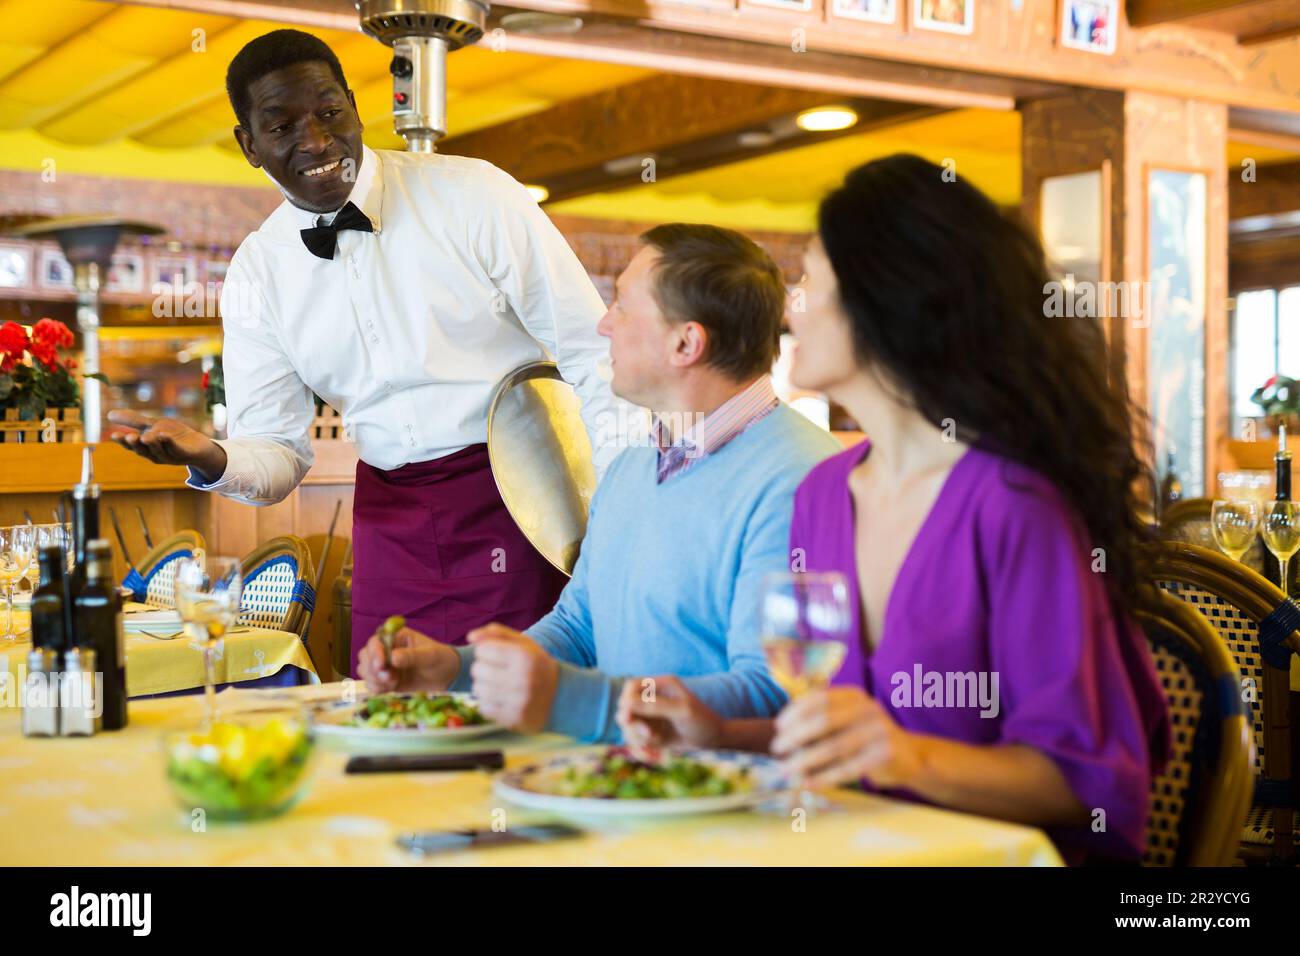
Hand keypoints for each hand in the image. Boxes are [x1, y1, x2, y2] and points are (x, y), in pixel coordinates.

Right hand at [107, 409, 226, 477]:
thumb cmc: (173, 436)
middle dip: (136, 445)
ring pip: (159, 451)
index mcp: (147, 448)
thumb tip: (109, 415)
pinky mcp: (184, 454)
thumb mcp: (152, 426)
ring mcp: (170, 456)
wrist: (199, 445)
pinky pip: (176, 449)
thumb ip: (133, 421)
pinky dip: (170, 443)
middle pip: (143, 451)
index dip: (123, 442)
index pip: (132, 446)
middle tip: (130, 437)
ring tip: (146, 435)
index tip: (114, 435)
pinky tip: (164, 435)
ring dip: (152, 443)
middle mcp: (156, 455)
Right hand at [357, 626, 459, 693]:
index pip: (376, 641)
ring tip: (393, 683)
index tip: (381, 664)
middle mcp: (386, 649)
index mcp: (396, 637)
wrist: (446, 676)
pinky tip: (391, 688)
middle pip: (365, 656)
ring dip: (374, 679)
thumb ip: (412, 656)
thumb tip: (393, 658)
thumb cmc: (440, 658)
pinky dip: (377, 688)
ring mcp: (384, 665)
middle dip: (373, 669)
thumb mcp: (429, 655)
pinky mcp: (385, 680)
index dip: (374, 652)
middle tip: (389, 677)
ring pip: (364, 670)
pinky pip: (370, 684)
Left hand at [466, 624, 557, 733]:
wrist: (561, 697)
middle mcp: (522, 679)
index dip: (486, 652)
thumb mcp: (524, 644)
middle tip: (497, 672)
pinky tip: (501, 699)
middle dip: (483, 669)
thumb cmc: (537, 665)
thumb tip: (469, 637)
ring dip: (484, 686)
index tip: (497, 657)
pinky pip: (484, 708)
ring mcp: (518, 701)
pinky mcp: (513, 719)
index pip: (482, 650)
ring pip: (477, 690)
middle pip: (477, 670)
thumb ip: (497, 633)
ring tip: (498, 685)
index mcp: (524, 656)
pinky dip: (488, 703)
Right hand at [615, 675, 723, 749]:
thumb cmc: (702, 721)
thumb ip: (655, 706)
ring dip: (636, 739)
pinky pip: (634, 739)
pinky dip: (640, 748)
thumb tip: (626, 704)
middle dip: (632, 724)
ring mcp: (650, 716)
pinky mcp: (650, 732)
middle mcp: (652, 698)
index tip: (629, 718)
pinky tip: (654, 755)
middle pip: (625, 707)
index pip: (631, 687)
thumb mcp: (681, 711)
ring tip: (655, 745)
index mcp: (661, 685)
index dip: (626, 701)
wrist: (713, 741)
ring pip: (627, 726)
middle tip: (648, 736)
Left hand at [771, 687, 923, 789]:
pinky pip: (848, 768)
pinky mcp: (884, 755)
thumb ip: (823, 719)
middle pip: (823, 721)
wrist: (910, 755)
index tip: (778, 726)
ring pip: (833, 747)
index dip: (795, 712)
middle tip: (777, 749)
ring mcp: (878, 731)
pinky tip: (808, 783)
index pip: (819, 698)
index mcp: (855, 696)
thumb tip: (784, 733)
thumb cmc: (868, 737)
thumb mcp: (849, 718)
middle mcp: (867, 709)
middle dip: (795, 736)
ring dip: (805, 760)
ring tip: (787, 769)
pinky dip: (825, 777)